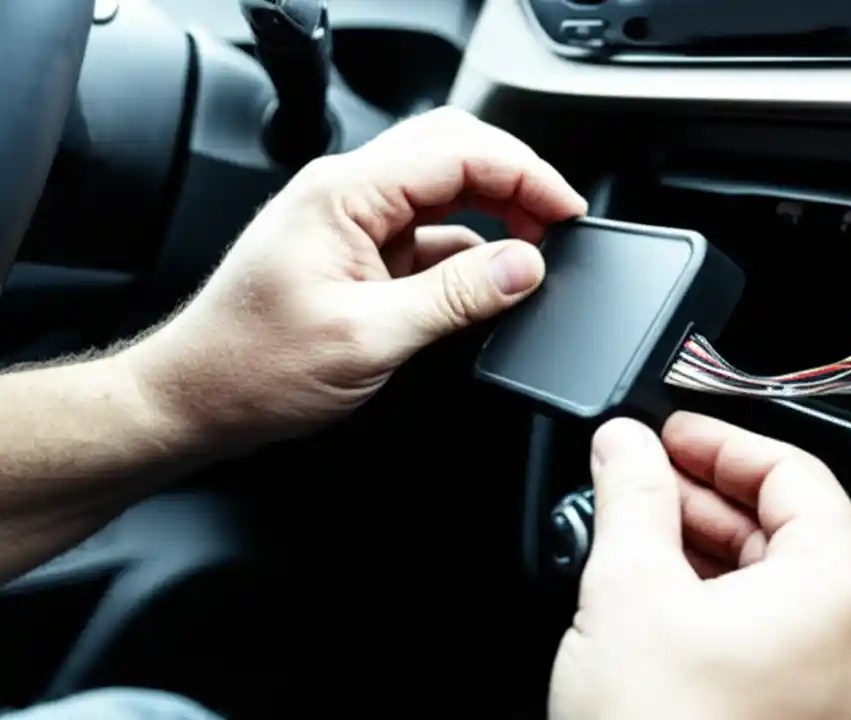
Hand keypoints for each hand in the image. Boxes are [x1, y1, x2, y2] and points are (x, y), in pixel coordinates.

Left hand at [123, 107, 586, 445]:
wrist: (195, 401)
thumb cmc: (252, 368)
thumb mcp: (370, 337)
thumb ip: (456, 297)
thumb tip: (525, 266)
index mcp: (344, 193)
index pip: (457, 151)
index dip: (525, 175)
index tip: (567, 213)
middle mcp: (346, 194)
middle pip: (454, 154)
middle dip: (515, 182)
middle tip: (558, 226)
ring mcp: (352, 222)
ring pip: (444, 193)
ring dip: (495, 216)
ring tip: (531, 258)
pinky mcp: (357, 254)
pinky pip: (428, 236)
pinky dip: (468, 254)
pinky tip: (488, 285)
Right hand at [550, 413, 850, 719]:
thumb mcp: (629, 590)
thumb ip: (631, 494)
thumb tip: (626, 445)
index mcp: (847, 591)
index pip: (793, 473)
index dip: (720, 442)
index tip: (671, 432)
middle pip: (790, 529)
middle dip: (707, 496)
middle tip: (643, 476)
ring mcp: (845, 691)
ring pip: (781, 586)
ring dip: (710, 548)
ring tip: (640, 532)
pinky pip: (778, 638)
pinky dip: (724, 604)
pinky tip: (664, 595)